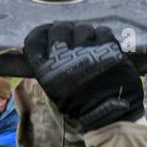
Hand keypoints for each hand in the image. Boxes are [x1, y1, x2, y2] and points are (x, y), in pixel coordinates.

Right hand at [22, 22, 142, 131]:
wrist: (111, 118)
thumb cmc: (82, 107)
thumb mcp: (55, 91)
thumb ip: (50, 68)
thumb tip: (49, 47)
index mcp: (47, 70)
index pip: (35, 40)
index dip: (43, 33)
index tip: (50, 34)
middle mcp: (64, 58)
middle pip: (59, 29)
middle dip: (66, 32)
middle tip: (74, 41)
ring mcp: (87, 52)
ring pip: (82, 28)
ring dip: (86, 34)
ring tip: (91, 46)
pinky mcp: (109, 50)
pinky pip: (103, 32)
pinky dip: (103, 36)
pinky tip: (104, 47)